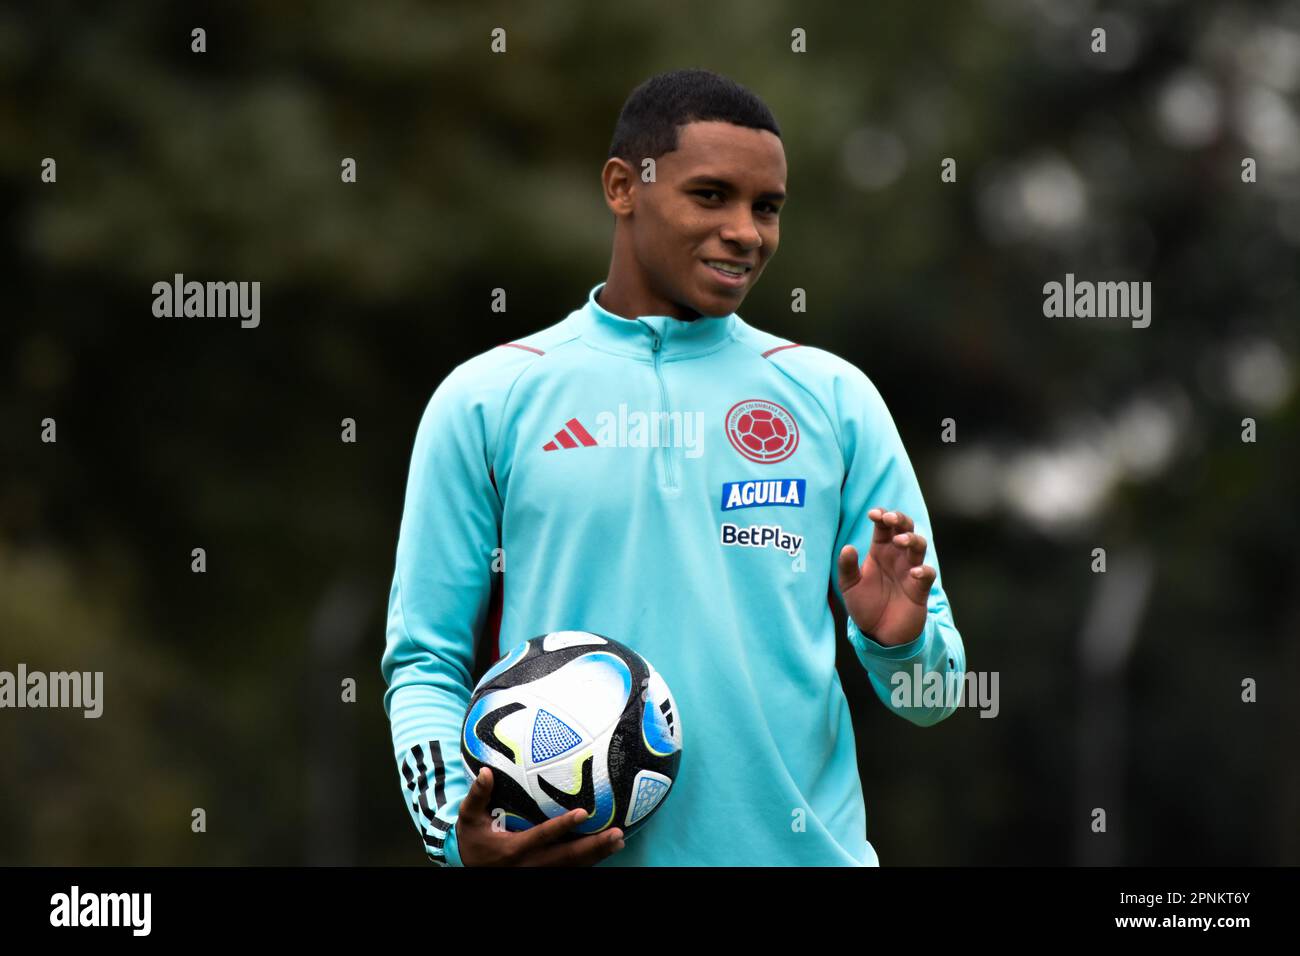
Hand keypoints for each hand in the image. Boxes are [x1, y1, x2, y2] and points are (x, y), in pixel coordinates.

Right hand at [454, 767, 625, 865]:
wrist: (470, 869)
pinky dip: (588, 863)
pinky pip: (569, 870)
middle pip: (567, 857)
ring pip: (572, 867)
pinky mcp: (543, 875)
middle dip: (593, 847)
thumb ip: (478, 796)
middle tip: (617, 834)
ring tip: (618, 842)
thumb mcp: (469, 819)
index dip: (563, 826)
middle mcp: (531, 865)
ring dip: (596, 855)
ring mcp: (538, 873)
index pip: (542, 836)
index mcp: (514, 849)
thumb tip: (486, 772)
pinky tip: (604, 852)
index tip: (583, 813)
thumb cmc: (473, 841)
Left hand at [836, 507, 935, 646]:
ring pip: (919, 545)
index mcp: (880, 551)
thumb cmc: (865, 604)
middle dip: (900, 519)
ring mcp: (910, 570)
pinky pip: (927, 574)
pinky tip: (913, 572)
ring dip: (911, 539)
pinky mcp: (920, 588)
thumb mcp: (849, 586)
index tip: (873, 514)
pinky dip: (923, 570)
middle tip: (890, 519)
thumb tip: (847, 547)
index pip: (884, 526)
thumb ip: (847, 567)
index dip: (882, 516)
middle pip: (905, 528)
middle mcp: (897, 556)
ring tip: (899, 540)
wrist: (878, 633)